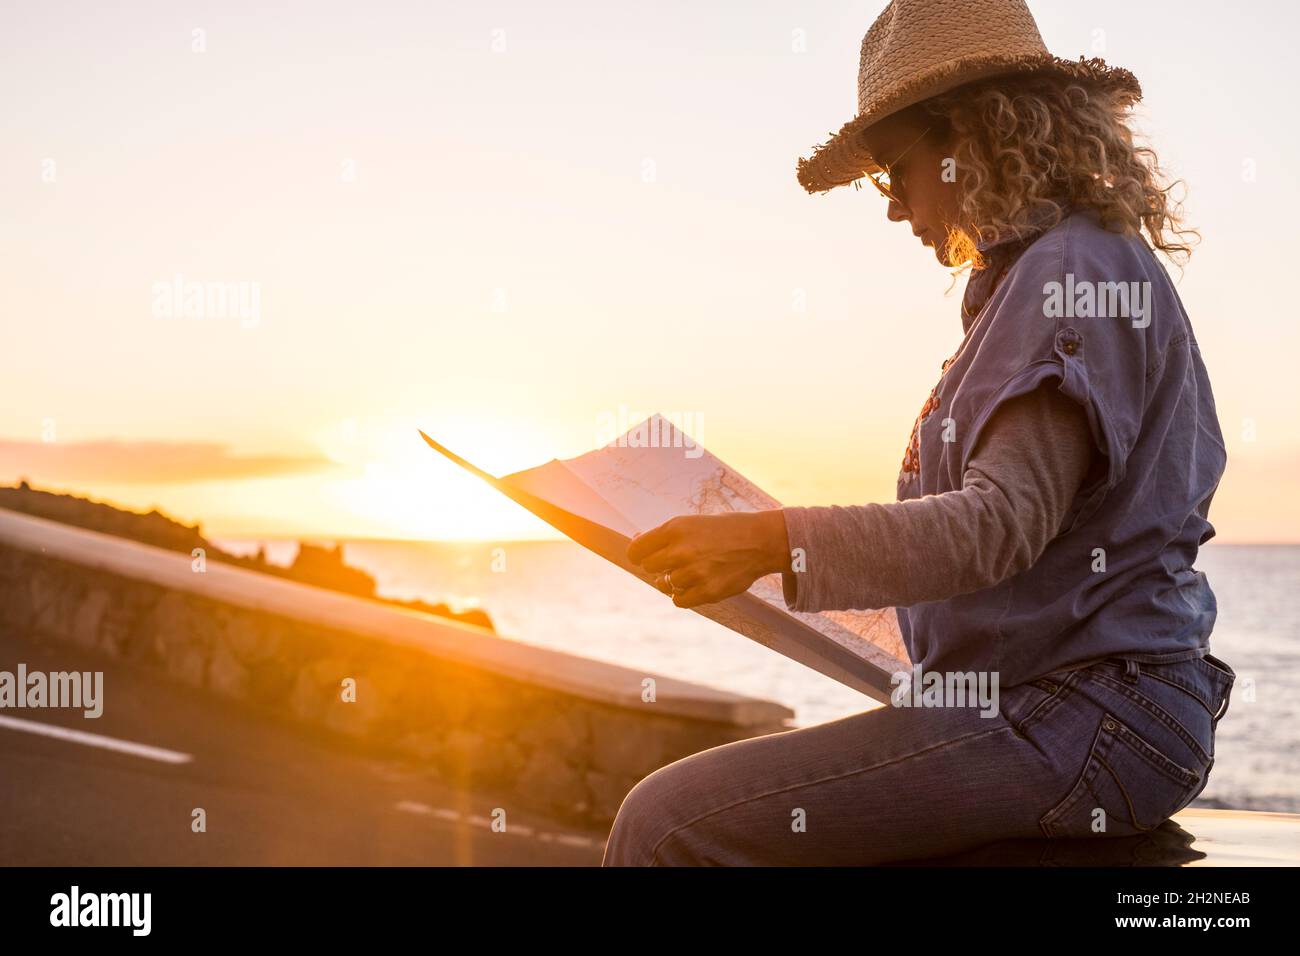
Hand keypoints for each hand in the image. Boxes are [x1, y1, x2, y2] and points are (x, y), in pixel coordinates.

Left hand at [626, 510, 790, 608]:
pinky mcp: (707, 591)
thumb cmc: (723, 530)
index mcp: (675, 528)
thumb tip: (636, 544)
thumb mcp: (692, 523)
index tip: (641, 557)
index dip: (636, 555)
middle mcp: (682, 550)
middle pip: (648, 568)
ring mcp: (695, 573)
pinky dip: (682, 595)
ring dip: (672, 581)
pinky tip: (694, 585)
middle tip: (672, 563)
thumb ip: (664, 536)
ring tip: (690, 572)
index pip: (636, 550)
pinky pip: (678, 600)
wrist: (760, 541)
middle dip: (657, 566)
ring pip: (664, 585)